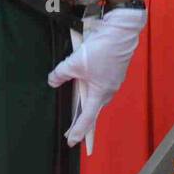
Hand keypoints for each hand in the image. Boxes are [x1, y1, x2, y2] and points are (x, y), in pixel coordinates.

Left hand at [47, 5, 146, 153]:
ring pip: (98, 94)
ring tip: (77, 100)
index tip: (72, 142)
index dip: (78, 131)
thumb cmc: (101, 50)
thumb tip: (52, 81)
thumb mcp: (74, 62)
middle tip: (71, 126)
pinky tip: (86, 78)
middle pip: (94, 107)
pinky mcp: (115, 71)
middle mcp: (109, 90)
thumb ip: (60, 74)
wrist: (121, 32)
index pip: (87, 118)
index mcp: (100, 93)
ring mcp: (114, 81)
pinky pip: (101, 83)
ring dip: (88, 98)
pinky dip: (92, 85)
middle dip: (83, 117)